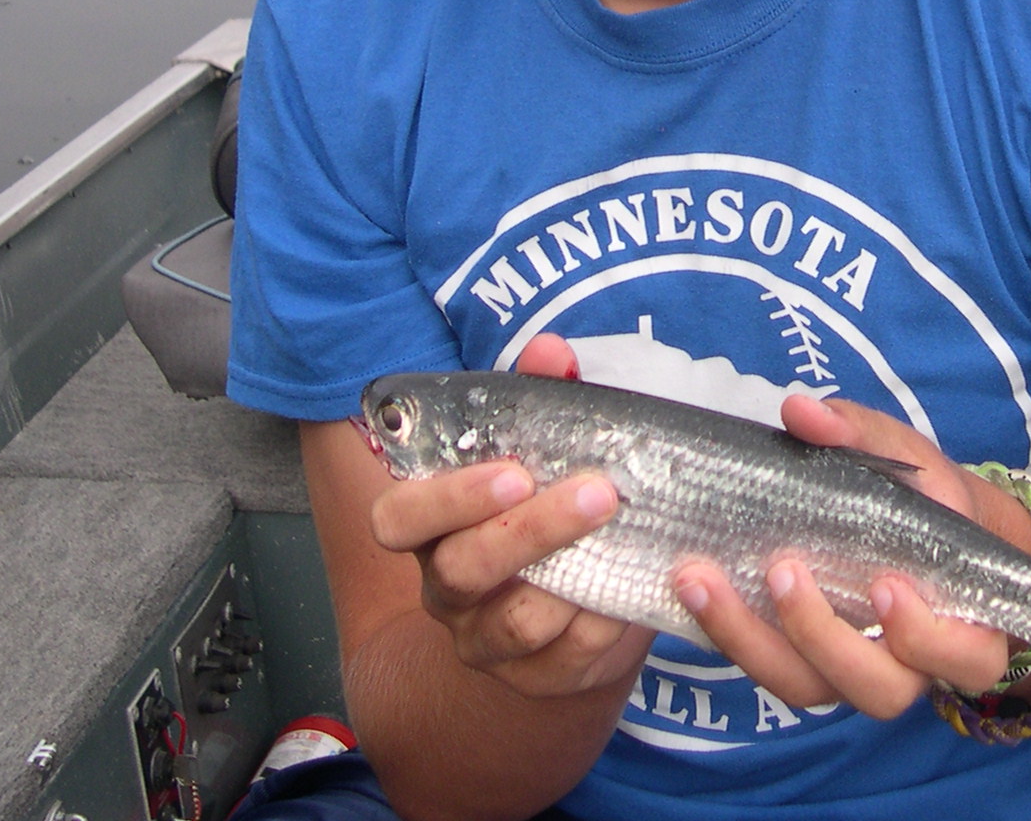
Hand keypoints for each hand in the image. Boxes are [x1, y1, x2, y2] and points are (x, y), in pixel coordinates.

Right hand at [364, 335, 651, 697]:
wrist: (578, 597)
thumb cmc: (545, 501)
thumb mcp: (539, 448)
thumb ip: (538, 400)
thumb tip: (551, 353)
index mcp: (430, 527)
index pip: (396, 520)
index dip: (447, 498)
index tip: (512, 472)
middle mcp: (446, 588)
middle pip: (464, 569)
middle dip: (532, 530)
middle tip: (598, 492)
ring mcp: (486, 639)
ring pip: (519, 621)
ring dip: (578, 578)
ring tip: (622, 534)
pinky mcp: (537, 677)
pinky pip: (569, 656)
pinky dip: (607, 620)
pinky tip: (634, 584)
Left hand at [671, 395, 1026, 717]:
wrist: (911, 525)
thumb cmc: (923, 498)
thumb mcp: (906, 457)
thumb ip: (862, 435)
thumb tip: (801, 412)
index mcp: (963, 626)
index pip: (964, 656)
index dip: (925, 635)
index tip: (885, 584)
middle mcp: (910, 667)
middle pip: (879, 689)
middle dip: (823, 636)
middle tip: (782, 572)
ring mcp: (851, 673)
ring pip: (809, 688)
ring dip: (752, 642)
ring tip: (703, 581)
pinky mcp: (803, 665)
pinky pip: (769, 668)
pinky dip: (729, 635)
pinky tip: (694, 588)